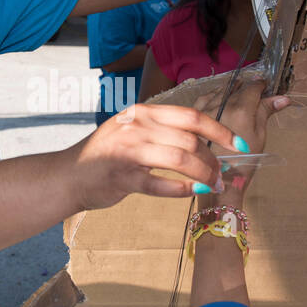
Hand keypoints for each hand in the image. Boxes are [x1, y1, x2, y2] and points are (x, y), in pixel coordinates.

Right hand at [63, 102, 238, 209]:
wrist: (67, 176)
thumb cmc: (105, 155)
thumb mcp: (131, 130)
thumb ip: (161, 130)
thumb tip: (202, 140)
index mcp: (143, 113)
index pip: (191, 116)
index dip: (219, 130)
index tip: (238, 144)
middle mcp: (136, 127)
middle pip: (190, 140)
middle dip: (213, 160)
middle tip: (223, 174)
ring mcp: (128, 152)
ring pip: (180, 160)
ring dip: (203, 175)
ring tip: (213, 184)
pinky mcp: (122, 178)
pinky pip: (160, 185)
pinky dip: (181, 190)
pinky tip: (193, 192)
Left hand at [196, 80, 290, 197]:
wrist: (219, 182)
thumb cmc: (243, 162)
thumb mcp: (260, 136)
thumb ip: (266, 112)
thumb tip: (283, 98)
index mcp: (241, 110)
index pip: (253, 87)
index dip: (261, 85)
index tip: (266, 86)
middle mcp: (222, 106)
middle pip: (236, 87)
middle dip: (246, 87)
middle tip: (254, 93)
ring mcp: (205, 111)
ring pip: (219, 90)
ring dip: (230, 89)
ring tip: (237, 95)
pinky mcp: (194, 119)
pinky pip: (204, 98)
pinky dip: (214, 96)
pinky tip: (218, 101)